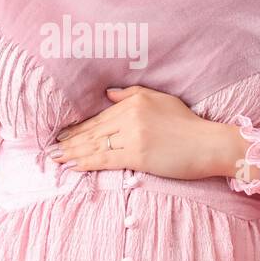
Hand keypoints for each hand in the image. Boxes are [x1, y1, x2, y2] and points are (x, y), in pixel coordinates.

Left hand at [48, 86, 250, 180]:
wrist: (209, 144)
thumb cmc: (188, 124)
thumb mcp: (160, 99)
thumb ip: (132, 94)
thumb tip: (107, 94)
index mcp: (134, 101)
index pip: (99, 117)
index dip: (77, 128)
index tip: (61, 135)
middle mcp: (130, 115)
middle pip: (93, 131)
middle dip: (70, 141)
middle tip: (50, 149)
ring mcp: (133, 135)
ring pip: (96, 145)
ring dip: (73, 153)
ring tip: (56, 159)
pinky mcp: (138, 154)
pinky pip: (106, 159)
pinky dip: (87, 162)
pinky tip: (73, 166)